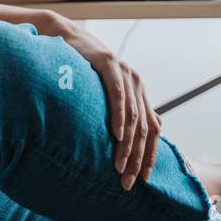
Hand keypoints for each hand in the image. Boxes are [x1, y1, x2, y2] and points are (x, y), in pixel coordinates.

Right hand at [52, 18, 162, 190]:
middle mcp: (137, 83)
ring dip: (127, 145)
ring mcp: (125, 73)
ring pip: (133, 116)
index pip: (153, 129)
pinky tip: (116, 135)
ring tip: (119, 166)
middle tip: (127, 182)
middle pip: (144, 128)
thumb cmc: (83, 70)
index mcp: (139, 93)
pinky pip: (117, 94)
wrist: (67, 39)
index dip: (151, 155)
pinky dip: (118, 116)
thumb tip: (129, 137)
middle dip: (137, 158)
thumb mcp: (104, 94)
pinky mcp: (110, 64)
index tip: (144, 179)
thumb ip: (119, 111)